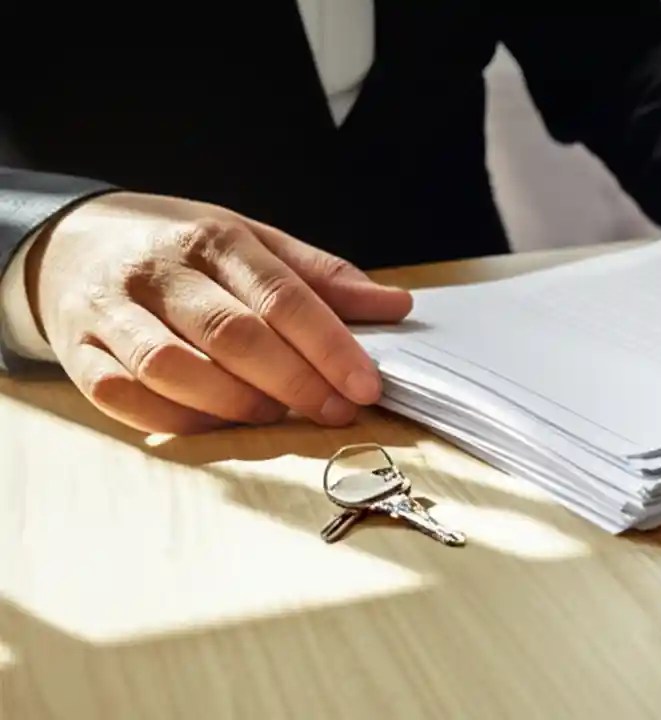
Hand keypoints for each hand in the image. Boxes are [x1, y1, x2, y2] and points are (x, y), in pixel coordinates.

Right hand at [26, 192, 411, 433]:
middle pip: (234, 336)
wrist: (71, 242)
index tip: (367, 384)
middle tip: (336, 410)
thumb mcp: (253, 242)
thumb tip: (397, 306)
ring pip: (175, 369)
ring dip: (236, 403)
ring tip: (276, 413)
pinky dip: (176, 418)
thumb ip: (322, 278)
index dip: (329, 346)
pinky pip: (125, 396)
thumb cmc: (182, 250)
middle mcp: (160, 271)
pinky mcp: (78, 351)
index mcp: (213, 238)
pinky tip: (214, 424)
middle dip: (295, 382)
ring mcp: (112, 312)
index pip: (281, 297)